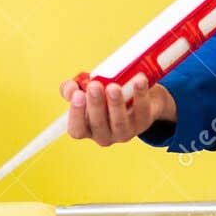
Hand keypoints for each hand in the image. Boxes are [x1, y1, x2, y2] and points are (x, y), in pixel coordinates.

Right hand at [61, 74, 175, 146]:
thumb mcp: (86, 91)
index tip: (78, 95)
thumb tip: (71, 88)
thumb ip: (72, 88)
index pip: (77, 130)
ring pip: (119, 122)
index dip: (76, 114)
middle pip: (98, 124)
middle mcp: (105, 135)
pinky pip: (142, 109)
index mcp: (87, 129)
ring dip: (116, 104)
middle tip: (94, 86)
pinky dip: (140, 94)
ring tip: (113, 86)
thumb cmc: (104, 95)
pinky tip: (138, 80)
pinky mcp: (144, 122)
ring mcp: (125, 132)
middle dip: (96, 104)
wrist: (136, 95)